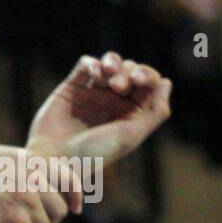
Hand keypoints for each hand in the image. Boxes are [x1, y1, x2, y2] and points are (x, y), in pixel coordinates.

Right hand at [27, 51, 171, 164]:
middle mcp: (112, 101)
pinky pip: (87, 64)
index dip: (148, 76)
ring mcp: (91, 93)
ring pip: (111, 63)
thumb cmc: (93, 153)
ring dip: (113, 63)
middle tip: (118, 87)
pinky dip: (94, 64)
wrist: (55, 159)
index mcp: (130, 113)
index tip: (139, 82)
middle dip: (129, 71)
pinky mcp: (71, 87)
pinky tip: (95, 74)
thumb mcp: (131, 136)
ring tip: (108, 74)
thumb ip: (155, 112)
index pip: (148, 83)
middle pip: (131, 70)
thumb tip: (167, 83)